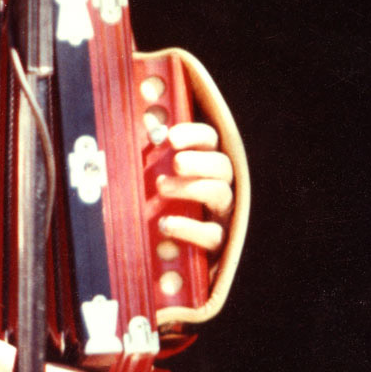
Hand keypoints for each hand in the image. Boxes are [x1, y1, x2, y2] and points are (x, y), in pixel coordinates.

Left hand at [155, 122, 233, 251]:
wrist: (168, 253)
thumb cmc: (159, 200)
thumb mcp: (154, 173)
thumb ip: (153, 148)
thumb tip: (147, 118)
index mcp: (205, 162)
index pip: (210, 140)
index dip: (193, 135)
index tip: (170, 137)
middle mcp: (220, 184)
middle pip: (222, 165)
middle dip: (198, 161)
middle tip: (175, 162)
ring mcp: (222, 213)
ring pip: (221, 194)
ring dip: (191, 188)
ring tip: (162, 187)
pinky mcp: (218, 242)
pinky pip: (212, 234)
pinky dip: (189, 228)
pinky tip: (166, 224)